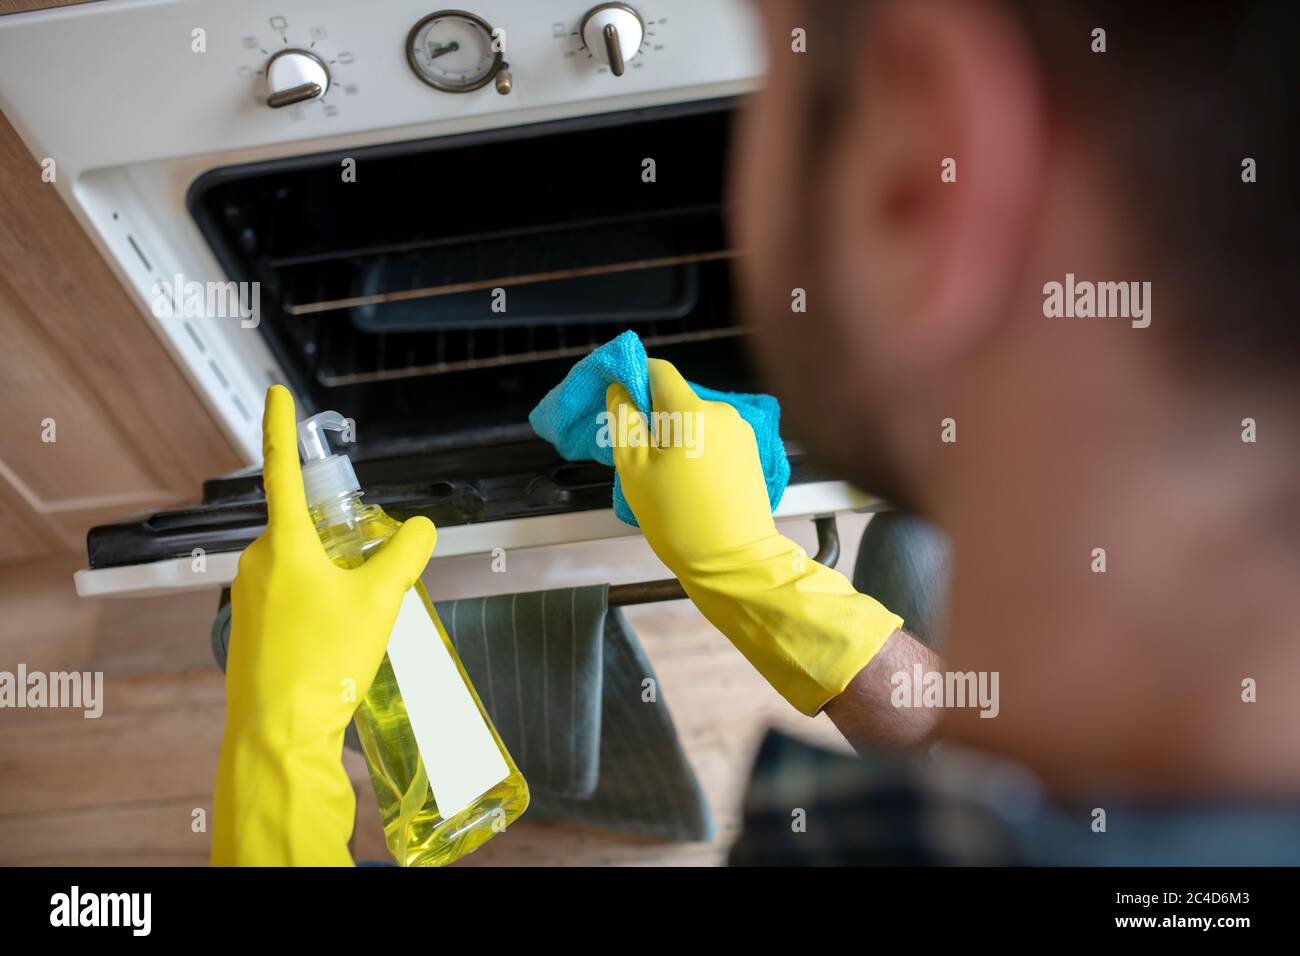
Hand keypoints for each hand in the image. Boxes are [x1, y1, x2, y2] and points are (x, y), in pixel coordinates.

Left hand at [212, 385, 435, 865]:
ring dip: (331, 579)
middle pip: (304, 528)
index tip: (276, 391)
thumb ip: (406, 555)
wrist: (278, 732)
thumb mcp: (381, 600)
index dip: (281, 427)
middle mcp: (256, 561)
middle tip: (373, 580)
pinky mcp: (248, 628)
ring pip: (300, 567)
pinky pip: (289, 598)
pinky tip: (336, 642)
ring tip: (358, 625)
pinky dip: (316, 606)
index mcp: (284, 544)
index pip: (281, 469)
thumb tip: (423, 526)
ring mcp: (247, 596)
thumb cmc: (325, 660)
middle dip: (340, 542)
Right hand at [607, 361, 901, 715]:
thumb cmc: (678, 518)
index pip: (659, 369)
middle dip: (653, 415)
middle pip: (677, 396)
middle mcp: (721, 412)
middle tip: (636, 451)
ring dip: (676, 434)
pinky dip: (697, 448)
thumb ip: (624, 420)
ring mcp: (741, 432)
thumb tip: (621, 389)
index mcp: (691, 410)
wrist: (734, 562)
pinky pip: (715, 437)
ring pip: (696, 419)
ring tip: (664, 475)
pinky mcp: (751, 453)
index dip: (634, 376)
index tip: (619, 399)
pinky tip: (689, 482)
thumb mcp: (634, 470)